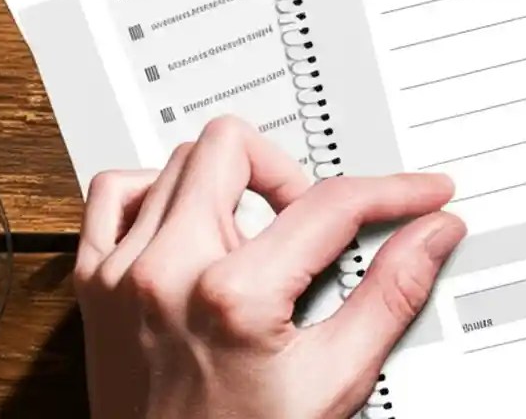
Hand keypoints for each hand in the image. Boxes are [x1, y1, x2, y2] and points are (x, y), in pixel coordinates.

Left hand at [73, 116, 465, 418]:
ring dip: (231, 182)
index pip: (330, 205)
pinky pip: (114, 194)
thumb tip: (431, 235)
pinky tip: (191, 223)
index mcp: (234, 295)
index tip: (420, 194)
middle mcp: (167, 270)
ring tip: (257, 232)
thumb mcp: (335, 378)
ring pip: (178, 161)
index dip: (392, 192)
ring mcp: (122, 273)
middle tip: (316, 221)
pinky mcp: (94, 283)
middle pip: (236, 147)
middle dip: (294, 174)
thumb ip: (391, 296)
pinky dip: (156, 192)